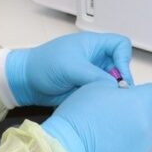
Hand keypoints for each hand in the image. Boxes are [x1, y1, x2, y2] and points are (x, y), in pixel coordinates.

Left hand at [5, 32, 132, 106]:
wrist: (26, 81)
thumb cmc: (44, 64)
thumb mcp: (71, 67)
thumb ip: (95, 75)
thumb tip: (115, 87)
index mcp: (94, 45)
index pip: (121, 45)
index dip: (125, 59)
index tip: (119, 77)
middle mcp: (96, 59)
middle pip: (121, 66)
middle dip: (122, 80)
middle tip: (117, 94)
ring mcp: (92, 74)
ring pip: (113, 82)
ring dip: (113, 92)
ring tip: (108, 101)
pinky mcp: (87, 89)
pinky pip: (103, 94)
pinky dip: (104, 100)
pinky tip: (101, 106)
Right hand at [41, 81, 151, 151]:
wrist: (70, 147)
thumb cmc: (80, 115)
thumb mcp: (96, 86)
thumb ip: (117, 87)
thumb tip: (124, 92)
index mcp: (140, 101)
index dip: (144, 93)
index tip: (131, 97)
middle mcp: (147, 123)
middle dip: (140, 111)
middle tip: (118, 114)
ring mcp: (144, 145)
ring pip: (147, 133)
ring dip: (136, 129)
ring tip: (112, 132)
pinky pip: (138, 149)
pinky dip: (129, 146)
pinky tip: (110, 145)